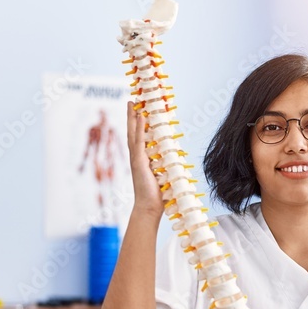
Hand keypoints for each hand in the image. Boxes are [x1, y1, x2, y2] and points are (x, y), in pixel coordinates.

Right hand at [126, 101, 162, 215]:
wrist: (149, 207)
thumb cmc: (157, 195)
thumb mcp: (163, 176)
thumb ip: (165, 167)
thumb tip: (175, 162)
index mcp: (142, 159)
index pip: (140, 137)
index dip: (138, 124)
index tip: (139, 111)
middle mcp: (137, 157)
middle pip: (133, 131)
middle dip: (132, 116)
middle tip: (132, 101)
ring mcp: (136, 158)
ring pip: (133, 133)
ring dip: (133, 117)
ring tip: (133, 102)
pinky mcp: (139, 161)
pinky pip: (139, 141)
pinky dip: (139, 128)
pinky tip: (140, 116)